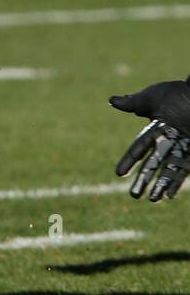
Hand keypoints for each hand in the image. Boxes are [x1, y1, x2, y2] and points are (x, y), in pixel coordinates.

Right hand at [110, 79, 189, 200]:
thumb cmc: (178, 94)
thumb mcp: (153, 98)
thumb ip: (133, 103)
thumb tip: (111, 101)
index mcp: (156, 128)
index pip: (139, 147)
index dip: (129, 160)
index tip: (118, 173)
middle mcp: (168, 141)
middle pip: (153, 163)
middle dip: (143, 179)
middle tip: (134, 196)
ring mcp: (182, 148)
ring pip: (168, 170)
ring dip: (160, 185)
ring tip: (152, 200)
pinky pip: (184, 170)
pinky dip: (176, 182)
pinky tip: (170, 195)